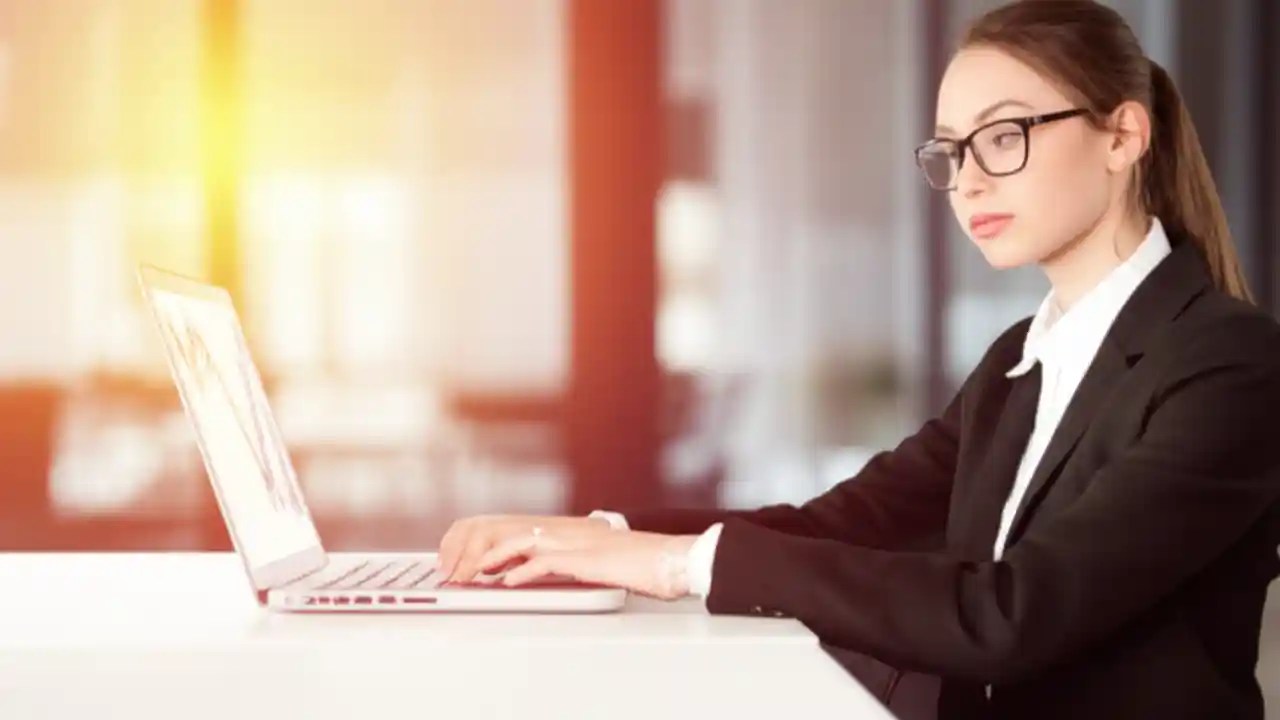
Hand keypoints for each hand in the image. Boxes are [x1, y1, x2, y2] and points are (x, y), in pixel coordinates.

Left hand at [478, 527, 698, 600]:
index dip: (491, 541)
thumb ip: (576, 560)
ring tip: (473, 574)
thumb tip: (554, 569)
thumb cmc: (644, 563)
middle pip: (513, 531)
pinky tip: (508, 582)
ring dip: (493, 559)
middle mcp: (570, 531)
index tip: (471, 558)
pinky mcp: (586, 559)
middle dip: (481, 548)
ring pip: (522, 541)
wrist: (671, 559)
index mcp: (571, 530)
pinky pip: (546, 562)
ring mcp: (577, 543)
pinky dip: (522, 572)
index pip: (519, 528)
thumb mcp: (601, 559)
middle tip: (460, 569)